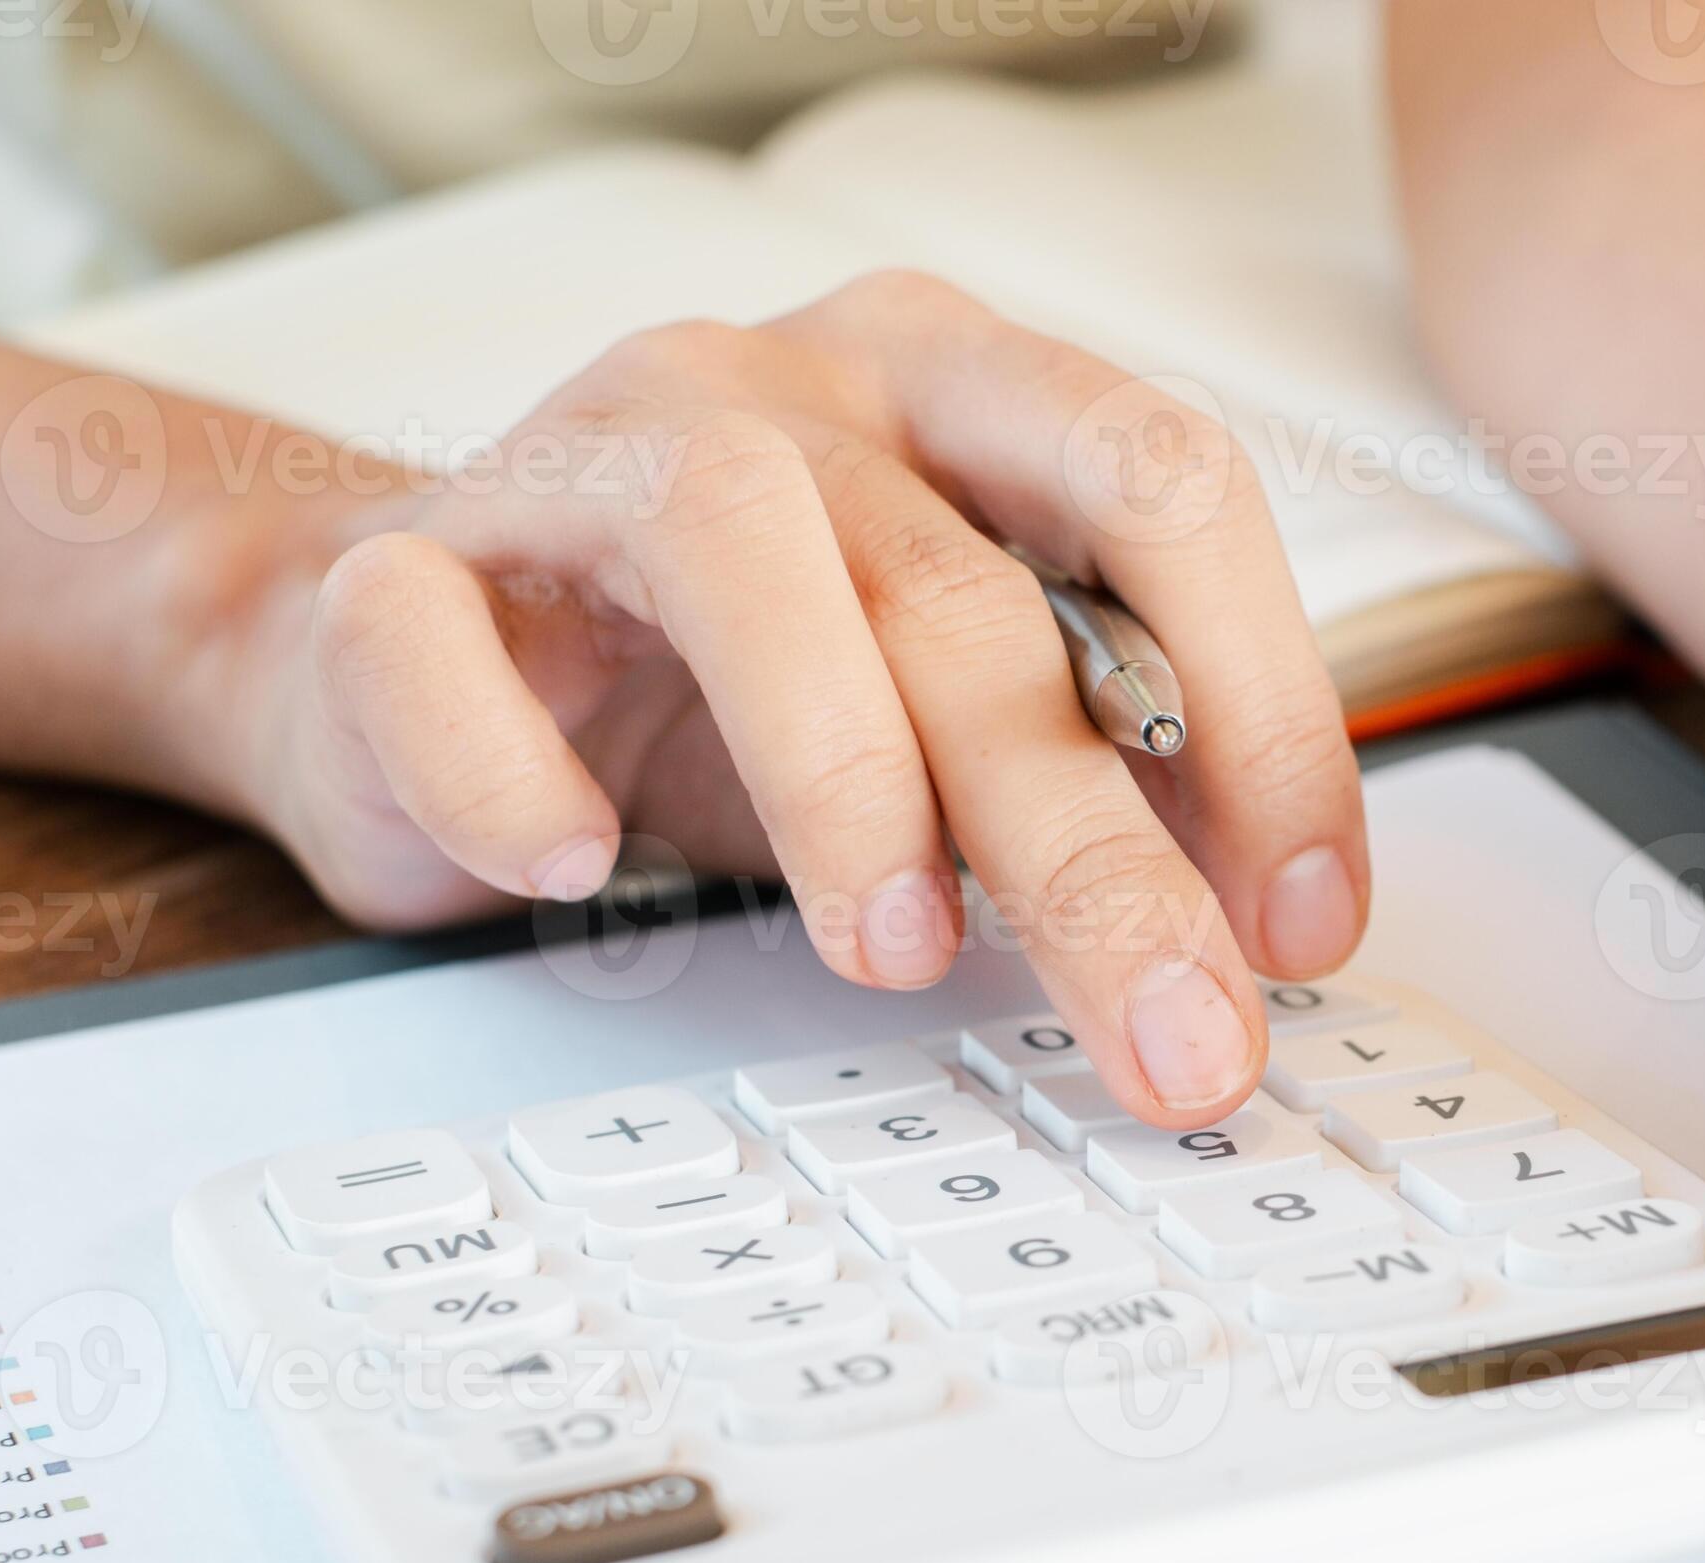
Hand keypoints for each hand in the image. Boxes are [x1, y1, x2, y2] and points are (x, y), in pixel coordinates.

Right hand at [193, 272, 1366, 1126]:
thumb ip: (1105, 773)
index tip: (1298, 923)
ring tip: (895, 949)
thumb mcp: (953, 715)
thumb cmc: (718, 674)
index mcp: (960, 389)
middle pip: (974, 588)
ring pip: (733, 544)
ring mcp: (587, 452)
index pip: (1165, 491)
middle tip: (1169, 1031)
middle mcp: (791, 388)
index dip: (1267, 709)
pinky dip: (515, 775)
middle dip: (1094, 843)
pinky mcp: (406, 566)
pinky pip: (438, 642)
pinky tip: (580, 865)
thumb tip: (1259, 935)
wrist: (413, 647)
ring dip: (840, 773)